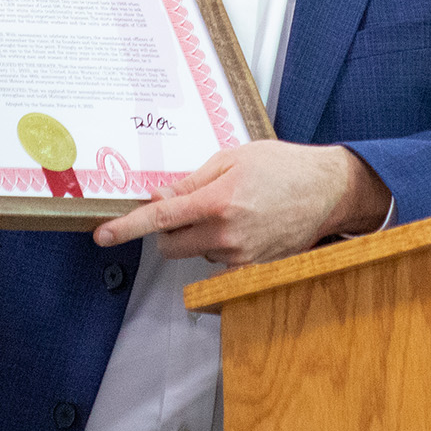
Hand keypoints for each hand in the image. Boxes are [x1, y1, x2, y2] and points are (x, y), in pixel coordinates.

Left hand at [92, 141, 391, 266]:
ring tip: (234, 211)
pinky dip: (218, 250)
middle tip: (190, 207)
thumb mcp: (231, 159)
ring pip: (196, 254)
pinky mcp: (255, 270)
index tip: (103, 235)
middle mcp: (227, 234)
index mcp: (218, 201)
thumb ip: (190, 182)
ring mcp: (242, 256)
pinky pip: (218, 266)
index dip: (127, 228)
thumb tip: (157, 197)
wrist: (327, 189)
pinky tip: (240, 230)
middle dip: (169, 230)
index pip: (160, 218)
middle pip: (170, 244)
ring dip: (199, 237)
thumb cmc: (283, 167)